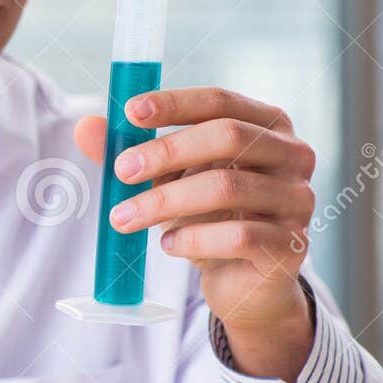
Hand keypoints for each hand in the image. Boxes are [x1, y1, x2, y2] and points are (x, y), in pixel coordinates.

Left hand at [73, 86, 315, 382]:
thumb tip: (85, 126)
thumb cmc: (206, 215)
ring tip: (125, 218)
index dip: (175, 103)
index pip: (221, 101)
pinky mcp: (292, 247)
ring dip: (165, 201)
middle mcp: (293, 155)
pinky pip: (240, 236)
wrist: (243, 282)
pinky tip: (168, 245)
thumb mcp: (166, 179)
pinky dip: (194, 239)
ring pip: (228, 187)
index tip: (129, 112)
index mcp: (266, 124)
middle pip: (228, 136)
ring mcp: (298, 200)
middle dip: (166, 151)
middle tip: (121, 170)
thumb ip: (130, 151)